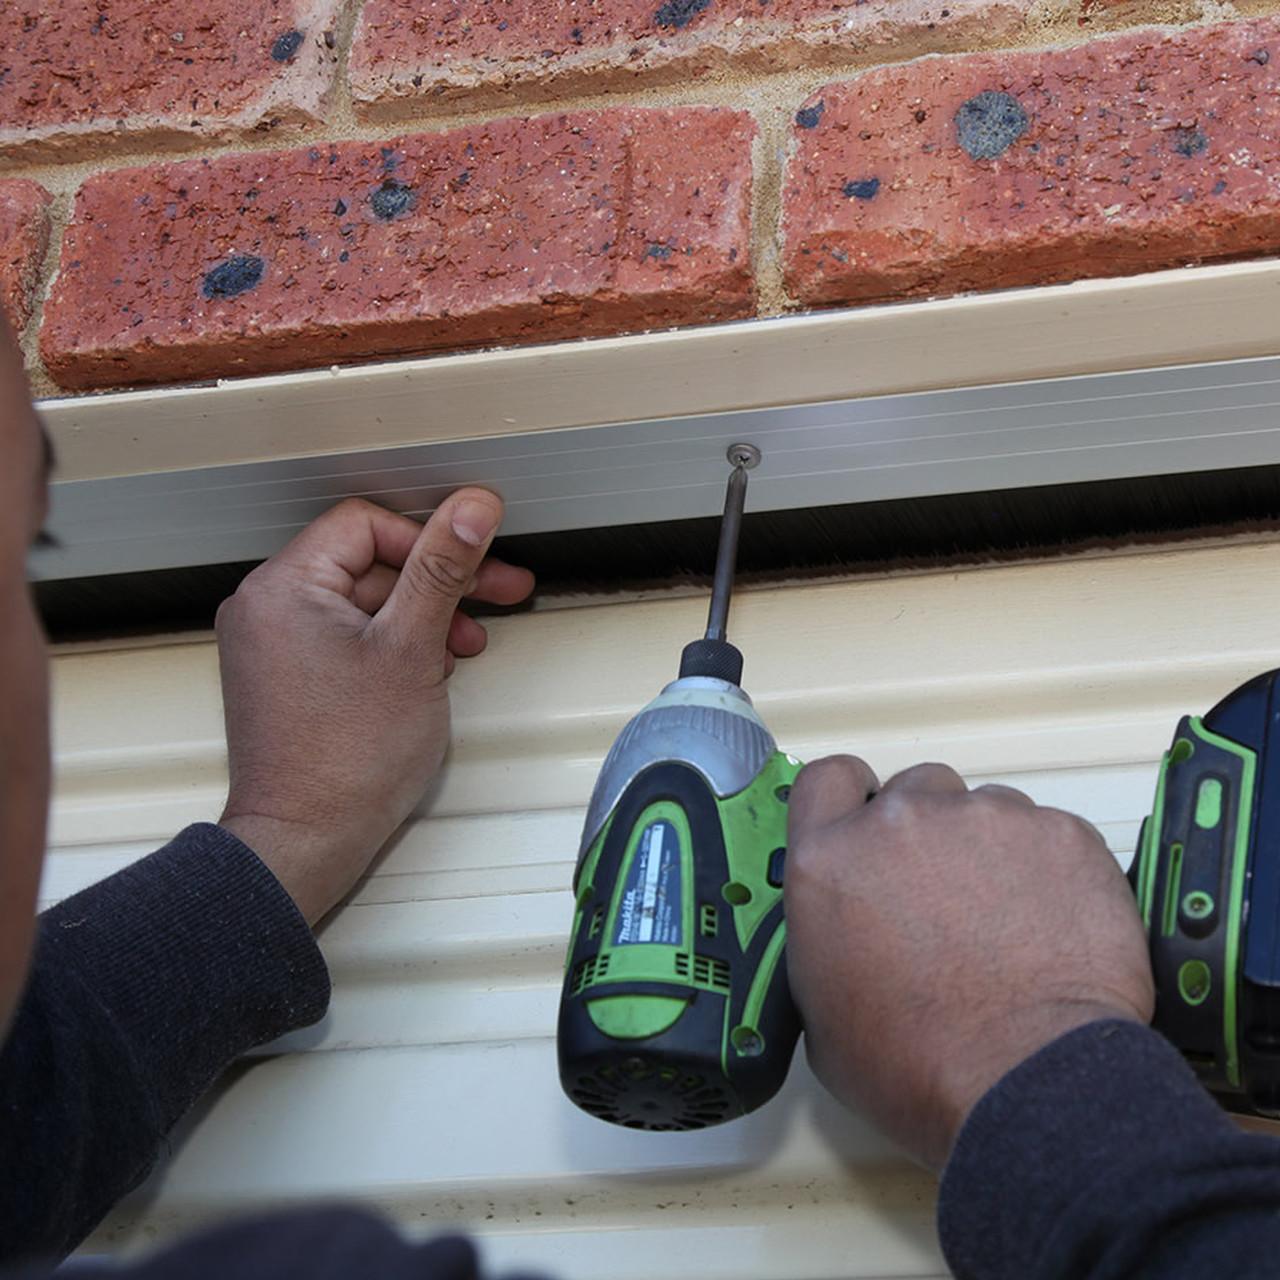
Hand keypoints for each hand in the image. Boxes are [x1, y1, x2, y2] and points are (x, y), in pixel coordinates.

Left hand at [215, 492, 533, 924]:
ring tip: (464, 647)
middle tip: (499, 594)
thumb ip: (442, 569)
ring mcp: (273, 643)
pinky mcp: (287, 675)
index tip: (481, 561)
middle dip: (438, 582)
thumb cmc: (348, 759)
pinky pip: (346, 634)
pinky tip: (429, 668)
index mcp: (284, 587)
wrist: (306, 842)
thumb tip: (472, 506)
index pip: (367, 526)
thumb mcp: (412, 648)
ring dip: (421, 615)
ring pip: (363, 602)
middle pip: (369, 563)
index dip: (431, 541)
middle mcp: (267, 606)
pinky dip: (392, 643)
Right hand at [784, 758, 1153, 1169]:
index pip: (829, 779)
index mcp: (829, 860)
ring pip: (986, 810)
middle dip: (929, 832)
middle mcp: (900, 822)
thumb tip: (851, 928)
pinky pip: (1049, 835)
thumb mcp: (820, 1010)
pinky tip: (1053, 929)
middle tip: (947, 897)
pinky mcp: (1059, 834)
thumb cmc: (917, 1066)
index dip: (853, 798)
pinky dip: (1050, 870)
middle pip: (915, 790)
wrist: (1024, 1082)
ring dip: (990, 851)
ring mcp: (985, 819)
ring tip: (1009, 923)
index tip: (870, 822)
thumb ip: (827, 934)